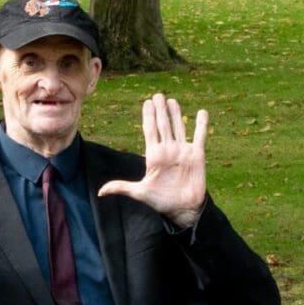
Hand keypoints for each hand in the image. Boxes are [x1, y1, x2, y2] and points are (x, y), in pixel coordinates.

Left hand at [98, 96, 207, 227]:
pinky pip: (200, 136)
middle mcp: (168, 150)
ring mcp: (182, 151)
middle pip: (163, 125)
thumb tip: (101, 191)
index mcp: (154, 155)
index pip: (150, 131)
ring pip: (179, 127)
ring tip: (172, 101)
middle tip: (158, 95)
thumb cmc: (161, 201)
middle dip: (160, 110)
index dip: (148, 116)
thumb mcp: (140, 193)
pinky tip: (202, 112)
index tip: (147, 103)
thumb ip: (122, 187)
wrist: (183, 209)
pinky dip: (201, 124)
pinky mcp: (197, 155)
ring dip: (176, 114)